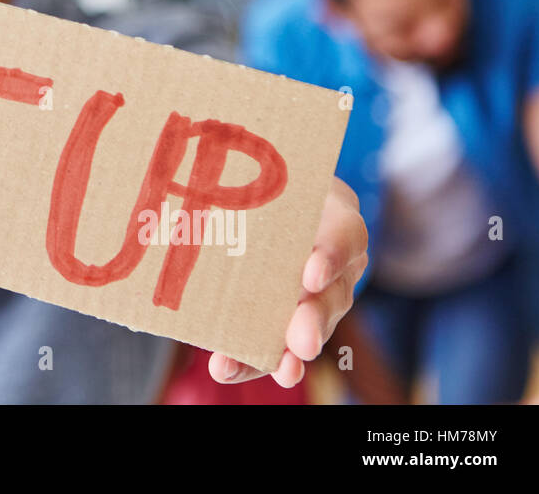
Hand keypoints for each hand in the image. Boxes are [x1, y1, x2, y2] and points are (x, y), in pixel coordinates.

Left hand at [207, 176, 367, 388]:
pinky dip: (254, 360)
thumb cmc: (272, 186)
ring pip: (312, 327)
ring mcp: (321, 294)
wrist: (276, 201)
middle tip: (302, 342)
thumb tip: (194, 168)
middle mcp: (337, 262)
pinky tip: (226, 368)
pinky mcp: (291, 317)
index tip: (310, 276)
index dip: (330, 256)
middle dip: (315, 319)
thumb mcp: (268, 173)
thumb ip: (245, 179)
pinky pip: (278, 344)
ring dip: (290, 352)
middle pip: (333, 293)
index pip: (344, 235)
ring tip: (281, 370)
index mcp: (336, 218)